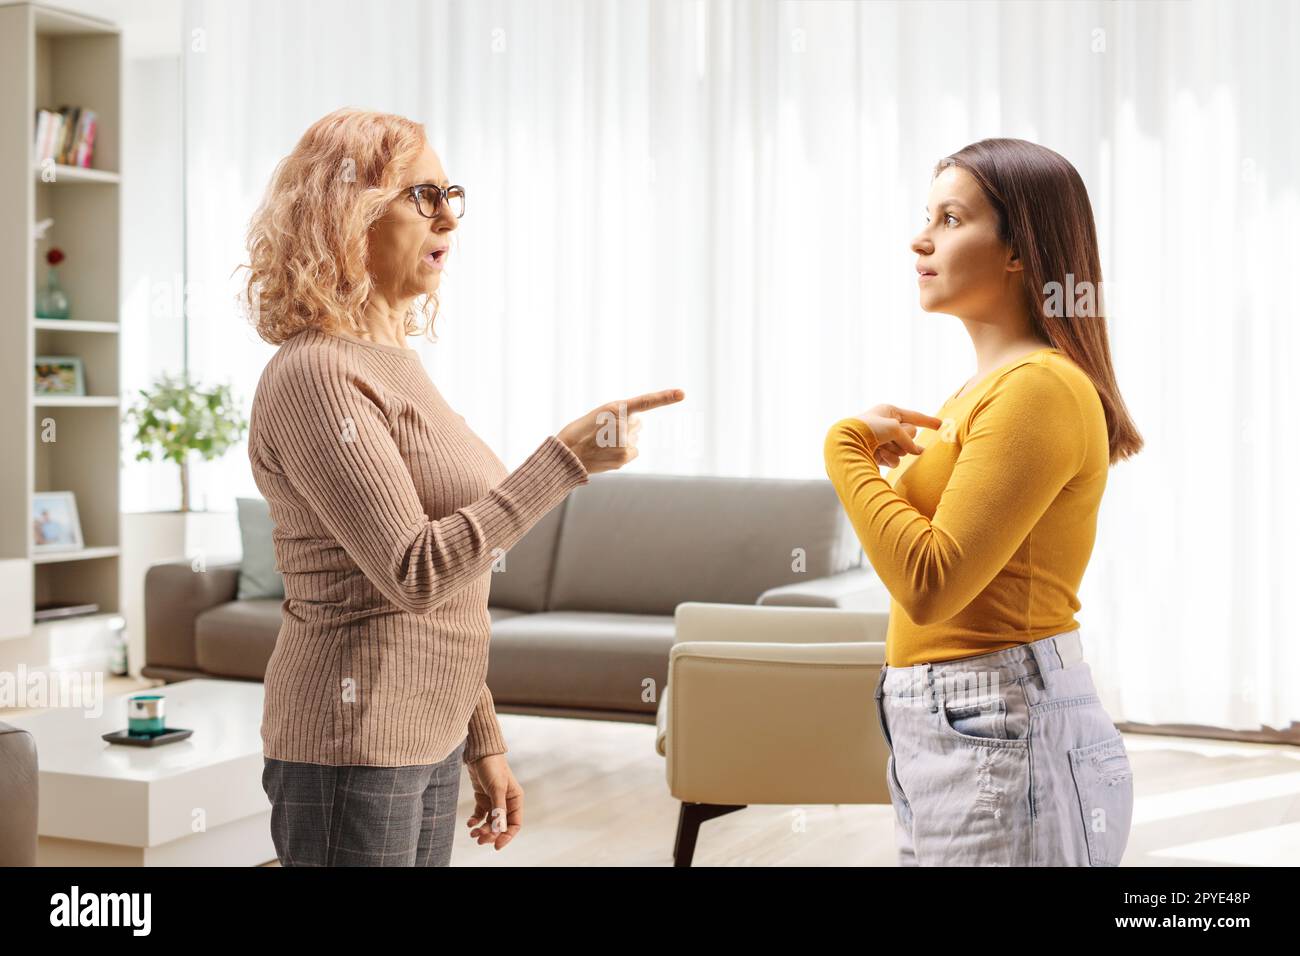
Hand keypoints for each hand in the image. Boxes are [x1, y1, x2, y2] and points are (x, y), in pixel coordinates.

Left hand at [465, 753, 522, 850]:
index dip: (506, 836)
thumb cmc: (492, 767)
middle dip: (491, 834)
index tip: (496, 845)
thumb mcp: (496, 788)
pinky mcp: (483, 797)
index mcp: (515, 799)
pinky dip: (475, 820)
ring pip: (490, 821)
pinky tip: (470, 823)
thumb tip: (499, 830)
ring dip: (482, 829)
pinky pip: (480, 814)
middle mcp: (506, 801)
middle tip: (479, 840)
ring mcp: (494, 800)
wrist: (479, 752)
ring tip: (473, 833)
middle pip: (501, 825)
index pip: (514, 824)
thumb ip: (498, 809)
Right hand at [556, 389, 685, 474]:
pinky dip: (624, 452)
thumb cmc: (580, 432)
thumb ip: (621, 415)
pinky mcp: (624, 456)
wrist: (566, 454)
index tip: (682, 394)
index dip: (665, 397)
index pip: (644, 401)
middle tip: (603, 432)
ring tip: (602, 443)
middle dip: (626, 426)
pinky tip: (608, 453)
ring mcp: (624, 442)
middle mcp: (622, 424)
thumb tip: (640, 423)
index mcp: (614, 408)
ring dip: (623, 440)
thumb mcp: (598, 415)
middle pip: (637, 423)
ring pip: (635, 438)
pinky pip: (634, 451)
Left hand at [852, 404, 944, 467]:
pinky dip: (889, 459)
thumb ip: (909, 440)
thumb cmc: (869, 429)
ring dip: (894, 450)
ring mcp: (882, 441)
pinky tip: (878, 456)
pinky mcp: (878, 455)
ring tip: (880, 448)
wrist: (847, 444)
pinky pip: (895, 460)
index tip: (941, 425)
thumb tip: (917, 452)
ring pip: (903, 450)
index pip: (914, 417)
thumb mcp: (894, 428)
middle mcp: (886, 426)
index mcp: (889, 412)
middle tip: (888, 438)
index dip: (928, 422)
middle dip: (903, 439)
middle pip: (910, 435)